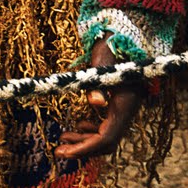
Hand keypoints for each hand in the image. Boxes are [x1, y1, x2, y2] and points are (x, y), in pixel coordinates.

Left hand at [56, 40, 146, 162]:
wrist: (123, 36)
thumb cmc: (110, 47)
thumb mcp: (100, 63)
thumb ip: (96, 84)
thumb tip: (95, 102)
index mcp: (126, 102)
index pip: (107, 137)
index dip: (85, 147)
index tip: (64, 152)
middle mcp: (128, 109)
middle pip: (107, 142)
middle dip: (83, 148)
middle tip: (58, 151)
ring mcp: (126, 108)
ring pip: (107, 136)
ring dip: (85, 140)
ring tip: (62, 138)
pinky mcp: (120, 105)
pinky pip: (108, 126)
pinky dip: (92, 130)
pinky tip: (78, 125)